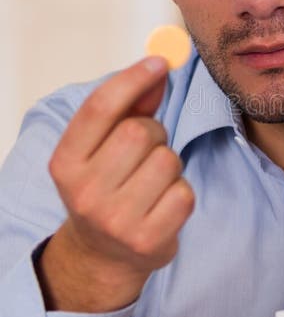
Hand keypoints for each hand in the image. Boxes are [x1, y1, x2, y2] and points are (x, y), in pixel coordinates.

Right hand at [37, 57, 194, 311]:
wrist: (103, 254)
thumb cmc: (108, 187)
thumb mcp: (102, 148)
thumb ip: (129, 108)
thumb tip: (158, 69)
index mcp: (65, 162)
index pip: (100, 108)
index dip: (133, 78)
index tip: (158, 62)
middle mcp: (84, 192)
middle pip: (141, 132)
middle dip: (155, 132)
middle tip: (148, 150)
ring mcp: (115, 220)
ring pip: (168, 160)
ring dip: (169, 164)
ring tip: (153, 181)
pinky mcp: (147, 240)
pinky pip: (184, 193)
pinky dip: (181, 192)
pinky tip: (162, 203)